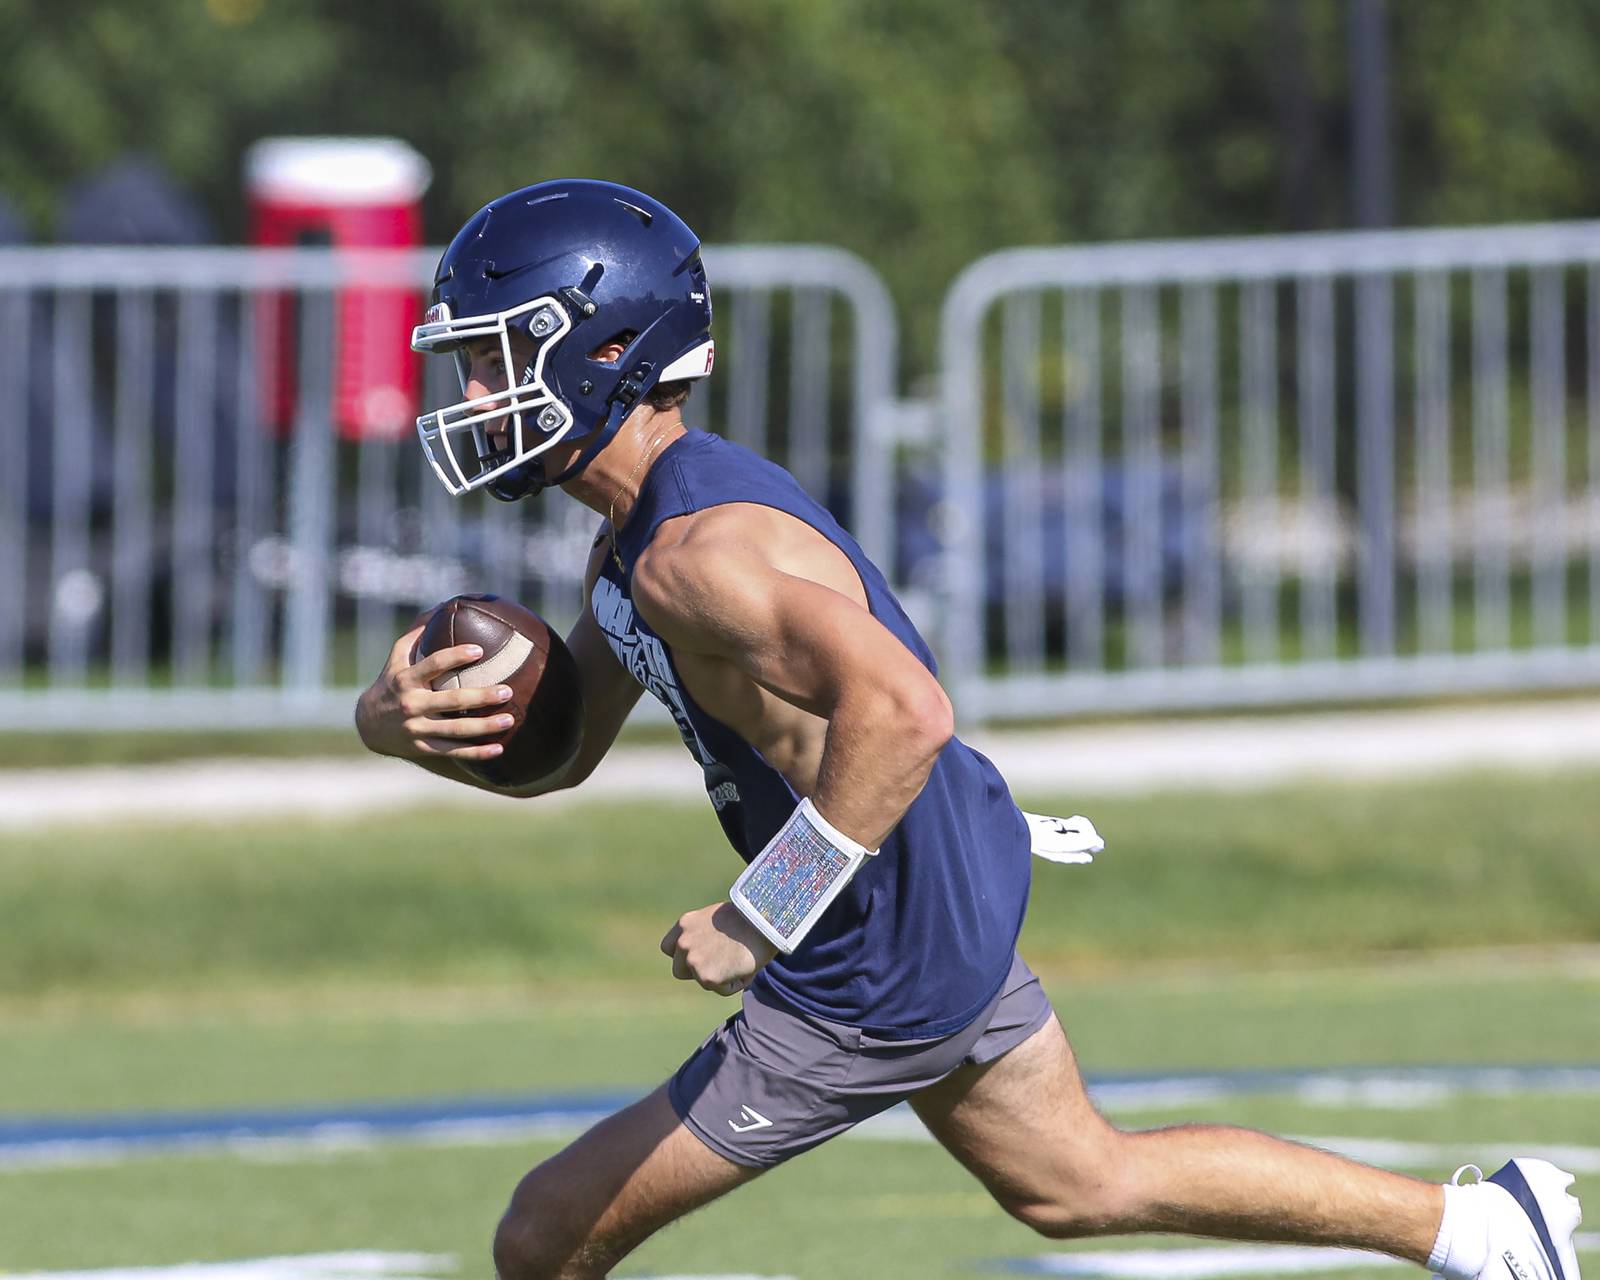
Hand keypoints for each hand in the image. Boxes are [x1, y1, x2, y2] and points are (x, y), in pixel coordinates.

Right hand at [354, 620, 515, 763]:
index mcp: (407, 679)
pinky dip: (476, 753)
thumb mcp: (396, 657)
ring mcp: (417, 728)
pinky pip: (453, 752)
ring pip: (456, 730)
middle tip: (507, 691)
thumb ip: (416, 634)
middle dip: (481, 696)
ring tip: (509, 720)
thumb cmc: (391, 683)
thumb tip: (441, 607)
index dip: (455, 656)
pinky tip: (499, 749)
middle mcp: (412, 704)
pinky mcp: (422, 747)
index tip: (479, 650)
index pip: (433, 665)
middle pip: (451, 701)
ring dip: (484, 727)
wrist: (368, 725)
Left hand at [659, 902, 778, 996]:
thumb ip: (704, 935)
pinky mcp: (707, 977)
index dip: (684, 955)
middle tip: (722, 963)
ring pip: (701, 981)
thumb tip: (708, 954)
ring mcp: (692, 961)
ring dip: (718, 978)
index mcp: (685, 924)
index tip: (701, 956)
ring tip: (739, 961)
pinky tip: (746, 967)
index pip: (669, 948)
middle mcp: (683, 942)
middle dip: (697, 971)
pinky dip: (734, 984)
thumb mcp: (717, 920)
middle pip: (679, 970)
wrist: (763, 920)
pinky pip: (721, 989)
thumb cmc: (749, 918)